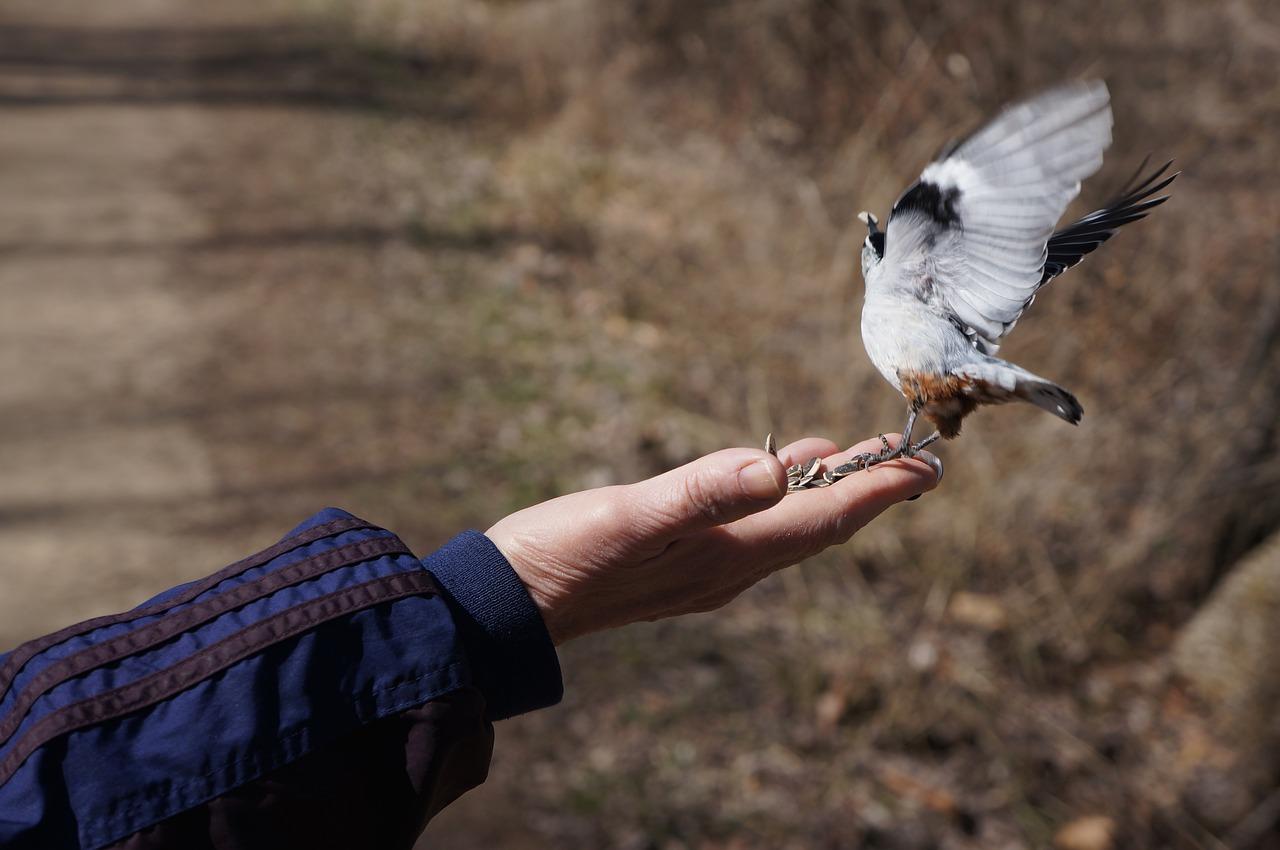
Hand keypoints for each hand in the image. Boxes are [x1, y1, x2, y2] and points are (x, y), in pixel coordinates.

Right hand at [486, 436, 940, 643]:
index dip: (878, 492)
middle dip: (868, 491)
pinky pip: (752, 527)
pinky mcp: (677, 561)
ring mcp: (703, 569)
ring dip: (829, 493)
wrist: (510, 604)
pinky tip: (774, 475)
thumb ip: (704, 493)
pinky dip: (780, 496)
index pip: (823, 520)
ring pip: (787, 527)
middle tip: (916, 459)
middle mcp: (728, 569)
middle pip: (817, 526)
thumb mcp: (632, 519)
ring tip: (862, 459)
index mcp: (728, 555)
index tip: (927, 467)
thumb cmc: (564, 558)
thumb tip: (778, 468)